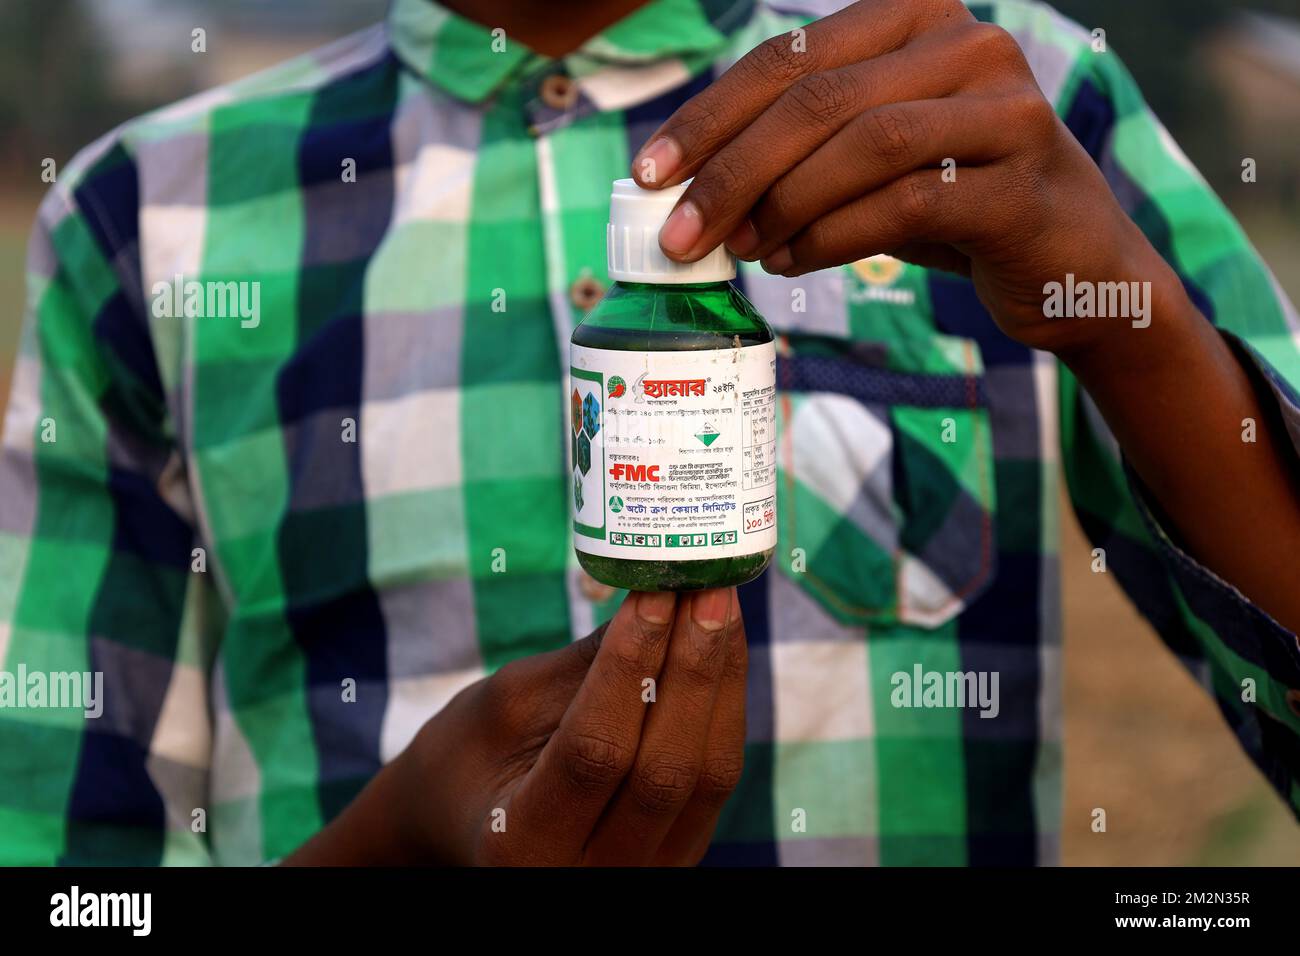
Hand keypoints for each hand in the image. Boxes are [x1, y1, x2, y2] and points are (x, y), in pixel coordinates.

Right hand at [287, 589, 745, 865]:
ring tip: (720, 600)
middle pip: (667, 769)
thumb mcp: (503, 707)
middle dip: (694, 668)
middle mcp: (592, 877)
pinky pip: (717, 776)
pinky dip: (724, 704)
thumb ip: (584, 667)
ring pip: (709, 774)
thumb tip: (659, 596)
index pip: (595, 752)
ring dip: (722, 679)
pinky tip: (720, 646)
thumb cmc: (469, 759)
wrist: (468, 824)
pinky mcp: (681, 851)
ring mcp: (646, 873)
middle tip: (708, 586)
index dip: (631, 668)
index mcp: (524, 846)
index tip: (653, 592)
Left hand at [631, 0, 1181, 357]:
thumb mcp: (870, 159)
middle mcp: (965, 43)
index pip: (788, 58)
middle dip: (730, 170)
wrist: (1065, 259)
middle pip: (817, 97)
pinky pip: (904, 203)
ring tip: (741, 250)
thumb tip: (686, 188)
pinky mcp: (1020, 180)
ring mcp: (1003, 106)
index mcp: (914, 17)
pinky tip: (793, 262)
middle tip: (678, 234)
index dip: (709, 117)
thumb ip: (799, 150)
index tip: (648, 174)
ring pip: (861, 144)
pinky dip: (832, 237)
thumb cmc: (950, 202)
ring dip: (780, 204)